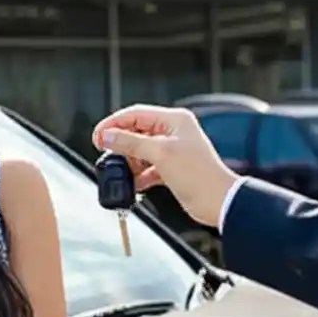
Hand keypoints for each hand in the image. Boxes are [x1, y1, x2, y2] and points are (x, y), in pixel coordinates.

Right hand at [92, 104, 238, 227]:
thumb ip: (130, 143)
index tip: (98, 136)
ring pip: (140, 151)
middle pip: (136, 132)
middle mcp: (173, 132)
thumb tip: (107, 136)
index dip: (114, 124)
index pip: (135, 114)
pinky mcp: (172, 169)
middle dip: (121, 145)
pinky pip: (148, 168)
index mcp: (174, 120)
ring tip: (122, 173)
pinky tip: (135, 184)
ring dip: (129, 162)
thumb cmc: (199, 174)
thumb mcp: (160, 154)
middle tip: (106, 155)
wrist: (219, 202)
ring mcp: (173, 151)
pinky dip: (139, 175)